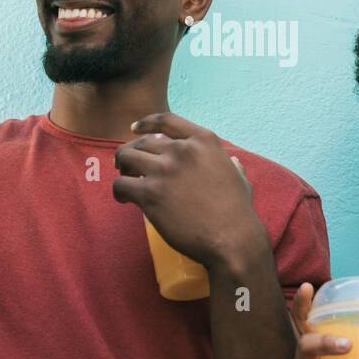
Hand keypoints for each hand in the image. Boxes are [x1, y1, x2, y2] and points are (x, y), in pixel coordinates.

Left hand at [113, 112, 265, 271]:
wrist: (231, 238)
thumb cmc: (238, 212)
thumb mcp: (239, 178)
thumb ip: (232, 166)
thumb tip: (234, 162)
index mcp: (203, 141)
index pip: (167, 121)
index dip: (147, 123)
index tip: (134, 128)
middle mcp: (181, 149)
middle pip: (142, 142)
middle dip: (132, 153)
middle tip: (128, 167)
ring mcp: (164, 169)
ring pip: (126, 158)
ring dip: (122, 169)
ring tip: (126, 182)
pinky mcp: (150, 193)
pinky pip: (121, 184)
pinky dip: (119, 191)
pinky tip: (124, 199)